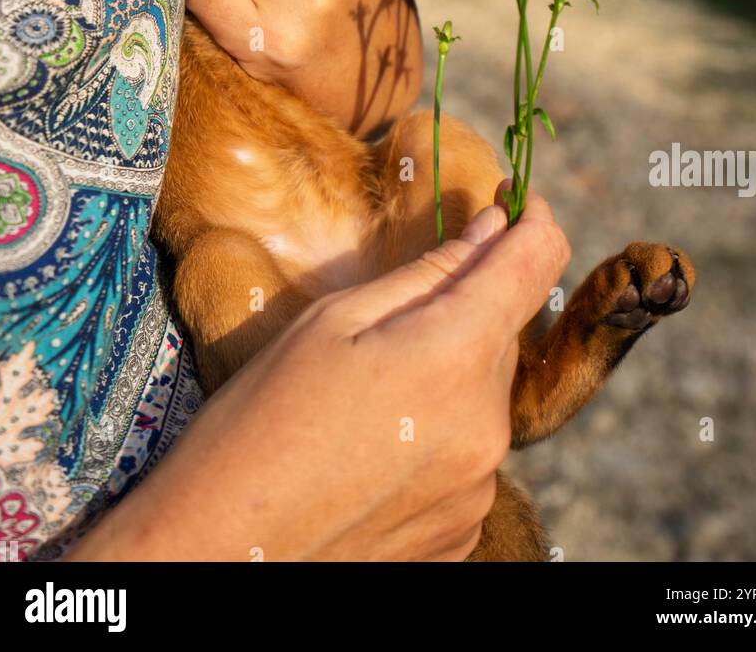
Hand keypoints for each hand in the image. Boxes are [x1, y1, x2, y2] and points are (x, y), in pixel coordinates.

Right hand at [66, 193, 569, 561]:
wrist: (218, 552)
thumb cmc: (258, 423)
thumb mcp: (332, 321)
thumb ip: (429, 271)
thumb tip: (493, 227)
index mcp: (456, 357)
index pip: (537, 259)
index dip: (530, 218)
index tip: (508, 203)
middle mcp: (487, 426)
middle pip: (504, 333)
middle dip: (463, 312)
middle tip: (383, 326)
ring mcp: (480, 486)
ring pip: (485, 396)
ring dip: (448, 379)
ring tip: (364, 402)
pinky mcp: (464, 532)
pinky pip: (469, 456)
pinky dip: (437, 435)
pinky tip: (372, 448)